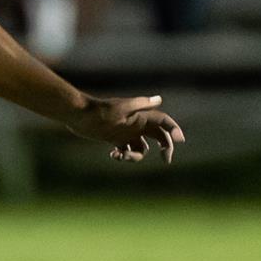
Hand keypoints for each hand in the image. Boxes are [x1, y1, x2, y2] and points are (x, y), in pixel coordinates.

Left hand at [66, 94, 184, 162]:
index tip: (180, 141)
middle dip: (165, 148)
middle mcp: (137, 124)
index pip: (163, 122)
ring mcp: (127, 132)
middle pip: (158, 137)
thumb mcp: (122, 107)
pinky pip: (128, 151)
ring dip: (137, 156)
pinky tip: (114, 155)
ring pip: (142, 148)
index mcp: (141, 115)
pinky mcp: (116, 138)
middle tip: (166, 161)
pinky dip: (125, 155)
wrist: (79, 115)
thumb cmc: (101, 110)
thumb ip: (141, 104)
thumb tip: (159, 99)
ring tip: (123, 156)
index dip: (173, 129)